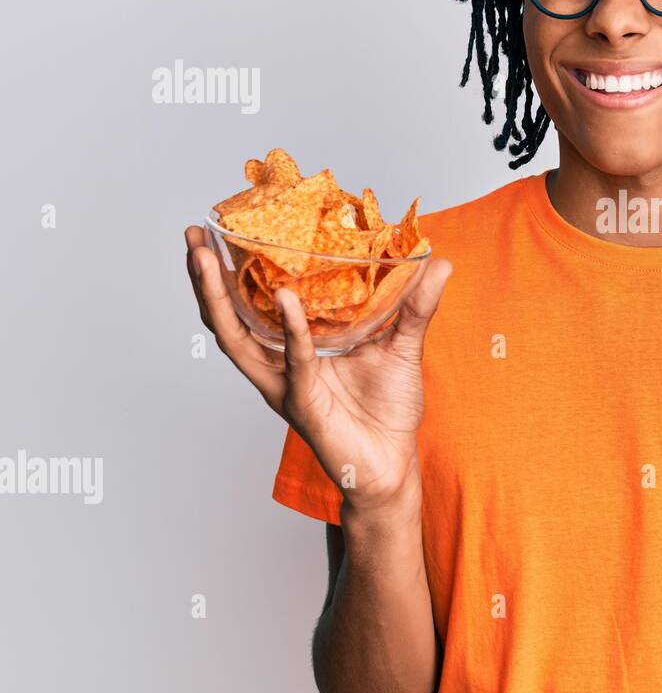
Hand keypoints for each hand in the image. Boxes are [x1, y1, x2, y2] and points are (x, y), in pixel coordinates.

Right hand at [184, 225, 452, 511]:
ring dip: (221, 298)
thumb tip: (438, 261)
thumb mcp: (404, 344)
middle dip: (206, 277)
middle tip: (192, 236)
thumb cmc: (389, 409)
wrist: (393, 464)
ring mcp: (285, 385)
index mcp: (293, 347)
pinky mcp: (303, 404)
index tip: (220, 228)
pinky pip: (294, 362)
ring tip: (209, 260)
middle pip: (228, 316)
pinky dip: (291, 330)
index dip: (233, 269)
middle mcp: (279, 365)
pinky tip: (285, 299)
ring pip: (239, 338)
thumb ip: (416, 304)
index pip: (253, 303)